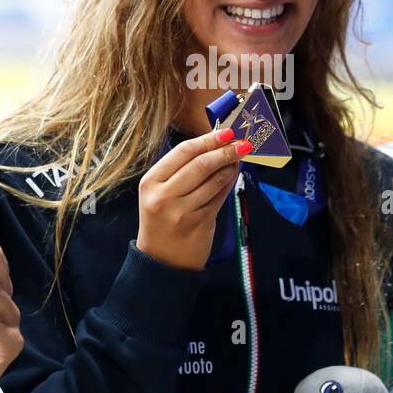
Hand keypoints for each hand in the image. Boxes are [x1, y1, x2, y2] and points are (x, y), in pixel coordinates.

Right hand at [135, 127, 248, 270]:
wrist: (161, 260)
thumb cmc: (162, 220)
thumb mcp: (160, 192)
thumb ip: (181, 170)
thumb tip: (214, 144)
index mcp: (150, 182)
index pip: (182, 152)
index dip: (207, 139)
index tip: (225, 131)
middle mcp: (164, 196)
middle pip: (200, 164)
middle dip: (224, 150)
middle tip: (242, 142)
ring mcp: (182, 212)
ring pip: (214, 180)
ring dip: (231, 166)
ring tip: (239, 158)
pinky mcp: (200, 223)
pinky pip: (220, 197)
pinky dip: (230, 182)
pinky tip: (234, 174)